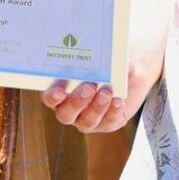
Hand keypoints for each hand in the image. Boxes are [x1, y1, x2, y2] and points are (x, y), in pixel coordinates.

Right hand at [41, 56, 155, 133]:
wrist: (128, 74)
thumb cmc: (108, 61)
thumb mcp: (105, 55)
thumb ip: (99, 56)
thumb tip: (100, 56)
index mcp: (61, 90)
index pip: (50, 98)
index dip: (52, 97)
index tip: (60, 91)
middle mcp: (70, 109)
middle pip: (65, 114)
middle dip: (76, 102)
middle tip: (89, 87)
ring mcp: (87, 119)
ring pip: (86, 121)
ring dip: (96, 107)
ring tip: (106, 92)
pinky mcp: (106, 124)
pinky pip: (108, 123)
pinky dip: (113, 112)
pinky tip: (118, 101)